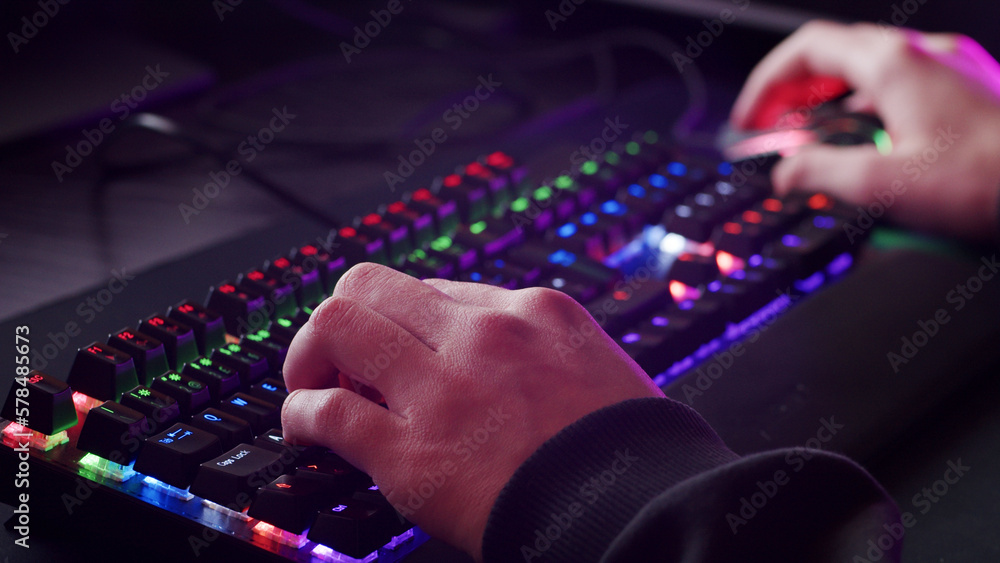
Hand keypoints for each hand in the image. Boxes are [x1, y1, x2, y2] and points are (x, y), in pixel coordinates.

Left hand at [280, 263, 662, 559]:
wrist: (642, 512)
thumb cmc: (630, 454)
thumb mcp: (600, 367)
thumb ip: (543, 351)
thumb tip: (505, 361)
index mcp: (533, 311)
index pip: (432, 290)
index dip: (403, 324)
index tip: (397, 356)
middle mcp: (483, 334)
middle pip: (371, 285)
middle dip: (342, 318)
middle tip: (340, 360)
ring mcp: (445, 388)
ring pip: (338, 325)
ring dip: (310, 354)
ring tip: (312, 386)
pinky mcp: (414, 452)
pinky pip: (327, 412)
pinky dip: (300, 416)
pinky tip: (304, 431)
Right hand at [731, 20, 999, 240]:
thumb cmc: (993, 178)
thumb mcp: (886, 186)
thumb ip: (821, 174)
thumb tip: (786, 173)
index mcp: (893, 65)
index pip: (805, 51)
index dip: (765, 84)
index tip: (749, 118)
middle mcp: (922, 55)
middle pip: (834, 55)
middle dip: (793, 91)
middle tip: (773, 128)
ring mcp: (949, 70)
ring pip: (869, 71)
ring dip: (830, 102)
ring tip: (814, 140)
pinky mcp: (969, 91)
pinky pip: (901, 88)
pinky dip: (867, 110)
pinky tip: (870, 147)